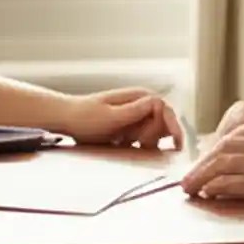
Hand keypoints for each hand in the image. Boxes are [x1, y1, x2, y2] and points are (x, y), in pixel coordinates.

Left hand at [62, 87, 184, 149]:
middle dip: (153, 136)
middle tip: (135, 143)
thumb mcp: (109, 117)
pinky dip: (139, 146)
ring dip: (146, 142)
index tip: (176, 144)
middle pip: (163, 123)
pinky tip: (123, 146)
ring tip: (125, 143)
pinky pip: (145, 138)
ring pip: (156, 133)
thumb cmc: (85, 117)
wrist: (67, 118)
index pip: (166, 110)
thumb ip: (134, 111)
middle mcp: (141, 104)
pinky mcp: (131, 127)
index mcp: (139, 97)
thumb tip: (158, 104)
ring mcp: (137, 115)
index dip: (173, 127)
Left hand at [180, 109, 243, 205]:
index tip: (207, 154)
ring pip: (224, 164)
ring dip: (203, 175)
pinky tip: (208, 192)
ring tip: (190, 185)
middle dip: (204, 160)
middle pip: (226, 147)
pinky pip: (233, 184)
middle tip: (188, 174)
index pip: (239, 132)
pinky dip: (217, 187)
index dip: (219, 144)